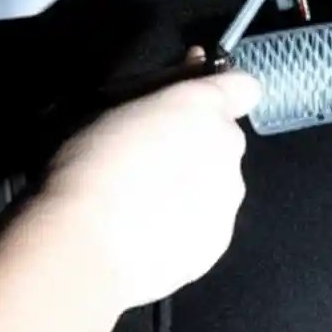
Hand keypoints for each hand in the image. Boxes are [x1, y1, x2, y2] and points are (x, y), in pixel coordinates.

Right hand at [41, 49, 261, 309]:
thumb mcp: (111, 110)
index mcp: (203, 106)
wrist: (87, 245)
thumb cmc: (88, 166)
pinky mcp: (218, 241)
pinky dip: (186, 227)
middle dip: (199, 147)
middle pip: (224, 140)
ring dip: (194, 188)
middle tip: (154, 163)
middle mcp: (227, 147)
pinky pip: (207, 225)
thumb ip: (158, 104)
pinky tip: (149, 236)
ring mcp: (227, 198)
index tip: (196, 107)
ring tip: (146, 207)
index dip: (225, 95)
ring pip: (218, 184)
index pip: (244, 86)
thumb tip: (177, 103)